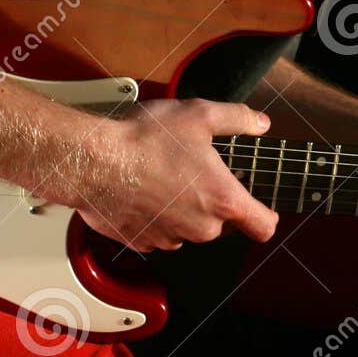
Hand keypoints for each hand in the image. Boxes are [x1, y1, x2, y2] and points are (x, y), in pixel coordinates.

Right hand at [68, 98, 279, 252]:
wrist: (90, 161)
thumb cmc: (143, 140)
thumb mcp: (199, 114)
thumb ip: (237, 118)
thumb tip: (259, 122)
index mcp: (222, 200)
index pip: (263, 226)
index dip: (266, 216)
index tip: (262, 207)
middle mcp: (199, 227)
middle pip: (222, 223)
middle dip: (213, 201)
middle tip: (196, 171)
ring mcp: (168, 238)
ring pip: (188, 227)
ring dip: (183, 208)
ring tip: (165, 176)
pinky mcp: (140, 242)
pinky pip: (159, 232)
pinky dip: (156, 215)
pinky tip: (144, 190)